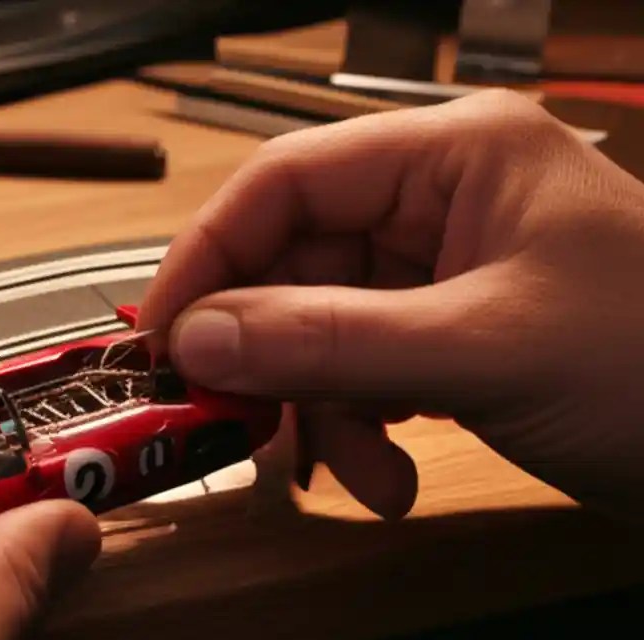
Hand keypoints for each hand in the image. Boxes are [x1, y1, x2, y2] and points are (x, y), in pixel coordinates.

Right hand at [139, 90, 643, 520]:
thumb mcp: (482, 349)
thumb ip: (328, 339)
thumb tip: (199, 336)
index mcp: (453, 157)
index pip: (287, 182)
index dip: (211, 255)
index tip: (162, 332)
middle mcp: (441, 203)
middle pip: (295, 265)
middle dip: (271, 355)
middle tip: (237, 419)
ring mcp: (445, 273)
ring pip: (322, 330)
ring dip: (322, 410)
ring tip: (352, 472)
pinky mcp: (452, 336)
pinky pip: (363, 372)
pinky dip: (360, 430)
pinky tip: (388, 478)